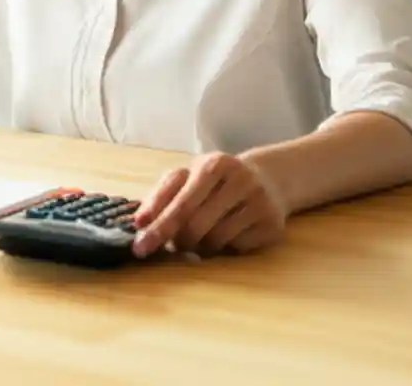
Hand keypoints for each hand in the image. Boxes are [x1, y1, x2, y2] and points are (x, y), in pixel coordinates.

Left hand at [131, 152, 287, 258]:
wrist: (269, 179)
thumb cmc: (216, 182)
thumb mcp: (189, 177)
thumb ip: (162, 196)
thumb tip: (139, 222)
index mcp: (213, 164)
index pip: (179, 202)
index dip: (158, 226)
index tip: (139, 246)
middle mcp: (239, 180)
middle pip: (195, 224)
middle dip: (177, 240)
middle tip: (172, 244)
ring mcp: (259, 202)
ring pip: (214, 239)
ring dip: (200, 245)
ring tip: (201, 234)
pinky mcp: (272, 225)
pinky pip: (236, 247)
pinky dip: (224, 247)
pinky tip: (228, 233)